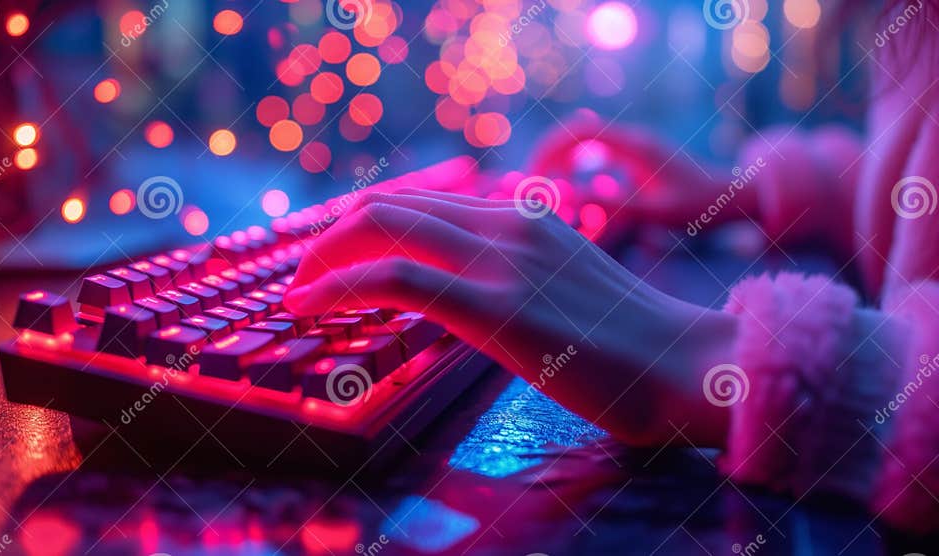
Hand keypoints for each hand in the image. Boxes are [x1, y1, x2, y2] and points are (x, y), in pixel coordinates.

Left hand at [284, 189, 737, 446]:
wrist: (685, 366)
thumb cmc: (629, 344)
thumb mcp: (563, 286)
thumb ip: (514, 274)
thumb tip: (460, 293)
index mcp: (521, 216)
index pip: (419, 202)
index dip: (363, 226)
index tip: (335, 260)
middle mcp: (506, 223)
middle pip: (389, 204)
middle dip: (330, 239)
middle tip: (303, 279)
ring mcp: (500, 260)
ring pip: (382, 227)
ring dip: (323, 259)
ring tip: (298, 296)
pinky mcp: (495, 307)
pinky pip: (393, 279)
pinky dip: (338, 286)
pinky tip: (309, 309)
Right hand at [530, 112, 758, 231]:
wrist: (731, 195)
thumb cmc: (698, 205)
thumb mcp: (656, 212)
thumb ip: (615, 207)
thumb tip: (572, 204)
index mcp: (634, 146)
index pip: (580, 133)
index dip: (551, 149)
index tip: (535, 173)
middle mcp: (631, 140)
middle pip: (576, 132)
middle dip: (550, 153)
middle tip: (532, 179)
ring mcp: (633, 147)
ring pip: (585, 141)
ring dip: (563, 159)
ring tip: (549, 185)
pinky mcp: (636, 157)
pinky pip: (598, 153)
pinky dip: (579, 167)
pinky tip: (573, 189)